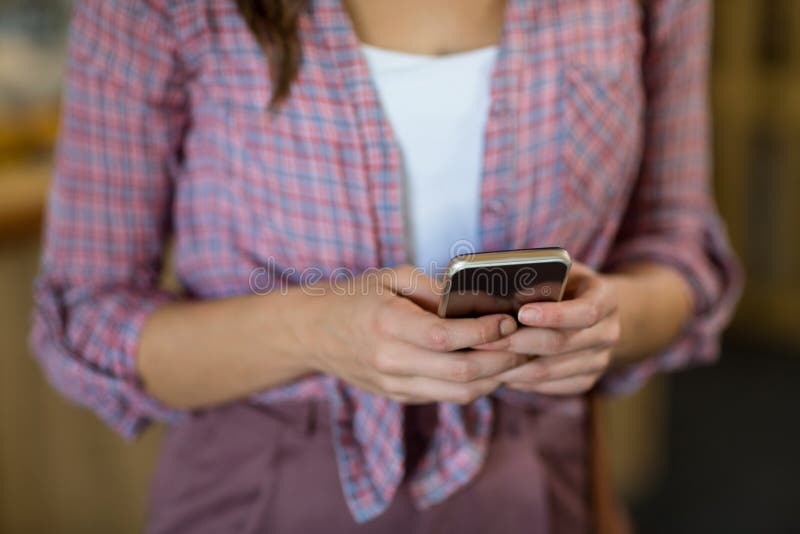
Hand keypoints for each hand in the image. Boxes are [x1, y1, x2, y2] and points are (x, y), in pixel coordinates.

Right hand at [305, 265, 523, 403]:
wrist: (313, 334)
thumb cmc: (354, 298)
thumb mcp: (390, 276)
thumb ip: (433, 287)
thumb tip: (477, 298)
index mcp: (387, 324)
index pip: (446, 337)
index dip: (484, 332)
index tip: (509, 320)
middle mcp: (391, 360)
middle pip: (460, 373)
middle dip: (501, 360)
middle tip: (525, 342)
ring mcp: (394, 384)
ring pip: (459, 392)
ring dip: (494, 379)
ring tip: (516, 358)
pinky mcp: (399, 396)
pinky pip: (446, 396)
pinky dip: (475, 385)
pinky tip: (490, 367)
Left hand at [474, 262, 620, 394]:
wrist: (598, 312)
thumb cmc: (568, 284)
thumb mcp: (561, 270)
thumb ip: (541, 276)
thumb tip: (502, 285)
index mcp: (606, 298)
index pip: (585, 312)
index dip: (554, 315)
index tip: (522, 313)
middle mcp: (608, 333)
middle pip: (561, 344)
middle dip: (518, 342)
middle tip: (484, 339)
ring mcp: (599, 361)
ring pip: (549, 371)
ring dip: (512, 367)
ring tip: (482, 359)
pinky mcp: (586, 381)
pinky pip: (548, 386)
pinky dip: (520, 380)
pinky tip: (498, 371)